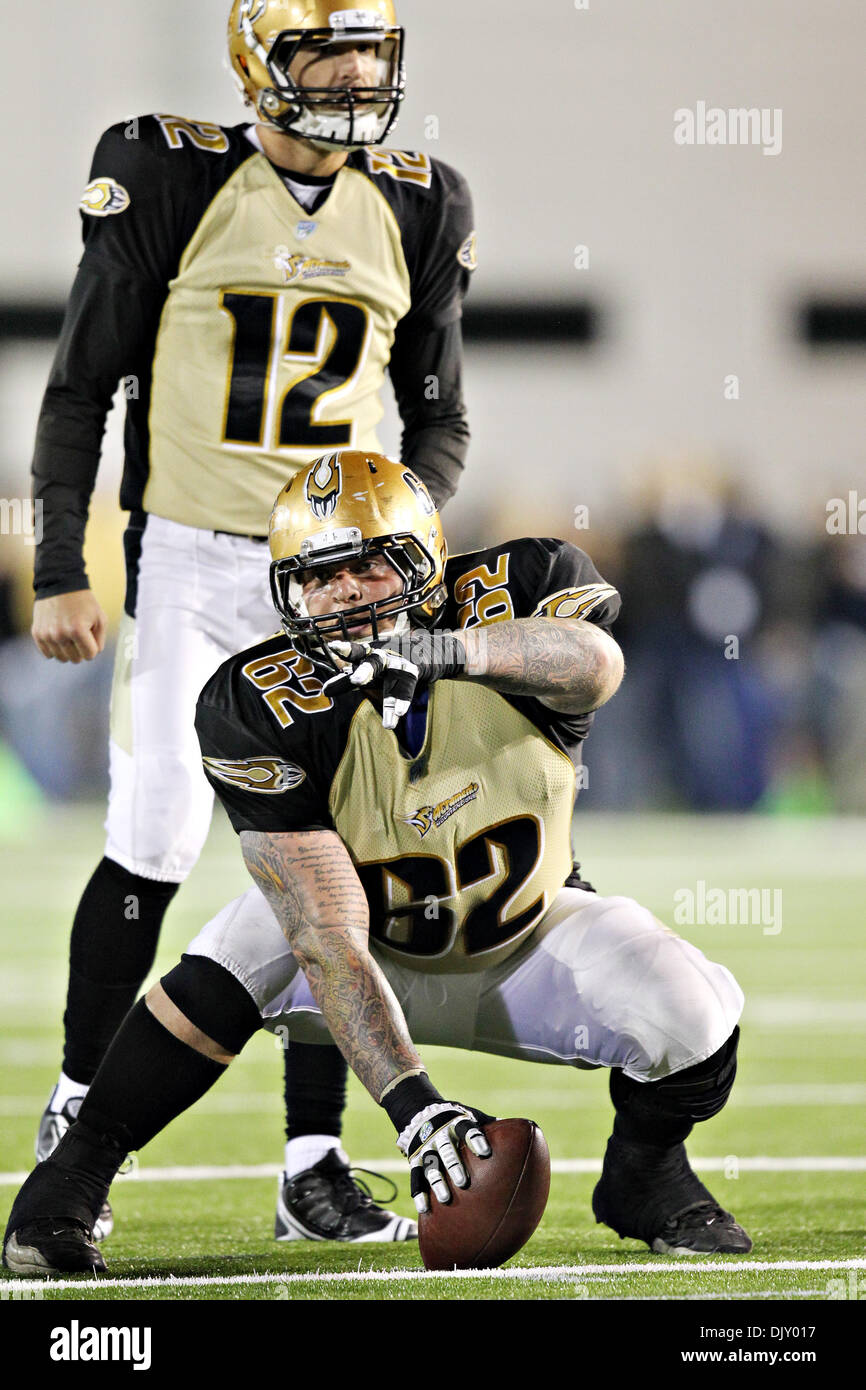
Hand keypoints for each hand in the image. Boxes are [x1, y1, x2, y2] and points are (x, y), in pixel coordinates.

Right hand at [32, 590, 107, 662]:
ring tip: (68, 633)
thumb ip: (100, 640)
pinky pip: (48, 654)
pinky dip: (55, 648)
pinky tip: (58, 636)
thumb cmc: (83, 603)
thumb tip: (91, 655)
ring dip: (68, 649)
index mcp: (77, 631)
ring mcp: (46, 635)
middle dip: (81, 649)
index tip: (90, 634)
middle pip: (76, 659)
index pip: (90, 655)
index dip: (93, 646)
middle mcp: (60, 634)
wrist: (60, 584)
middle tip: (79, 632)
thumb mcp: (100, 618)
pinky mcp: (37, 634)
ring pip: (62, 659)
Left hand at [324, 630, 466, 729]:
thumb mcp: (369, 669)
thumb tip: (325, 691)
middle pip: (373, 663)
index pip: (355, 653)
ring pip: (394, 681)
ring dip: (391, 700)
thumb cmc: (390, 663)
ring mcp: (401, 664)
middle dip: (365, 671)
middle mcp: (384, 657)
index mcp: (369, 654)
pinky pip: (408, 690)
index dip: (345, 649)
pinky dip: (403, 702)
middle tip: (356, 680)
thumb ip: (347, 680)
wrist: (428, 652)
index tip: (333, 647)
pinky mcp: (414, 672)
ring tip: (388, 724)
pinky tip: (399, 714)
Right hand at [397, 1101, 493, 1213]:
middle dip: (454, 1166)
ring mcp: (426, 1148)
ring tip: (445, 1198)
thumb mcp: (473, 1116)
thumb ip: (491, 1124)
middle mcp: (440, 1135)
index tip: (486, 1153)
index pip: (467, 1129)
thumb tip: (523, 1130)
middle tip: (464, 1182)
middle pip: (447, 1150)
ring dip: (437, 1181)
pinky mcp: (415, 1160)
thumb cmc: (458, 1121)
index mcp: (457, 1124)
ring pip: (430, 1165)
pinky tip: (425, 1208)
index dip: (476, 1140)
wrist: (422, 1113)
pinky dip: (418, 1192)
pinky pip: (415, 1177)